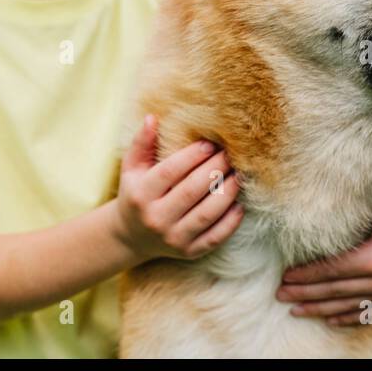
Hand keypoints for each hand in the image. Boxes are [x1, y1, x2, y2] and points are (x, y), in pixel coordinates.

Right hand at [115, 114, 243, 261]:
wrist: (131, 236)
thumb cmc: (136, 193)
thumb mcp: (131, 168)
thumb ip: (141, 143)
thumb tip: (152, 117)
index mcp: (140, 195)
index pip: (170, 172)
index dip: (192, 156)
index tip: (210, 143)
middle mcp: (156, 219)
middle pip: (191, 191)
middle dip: (215, 170)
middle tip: (230, 155)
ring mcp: (173, 238)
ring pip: (207, 214)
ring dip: (227, 192)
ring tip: (238, 175)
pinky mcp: (189, 252)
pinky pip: (215, 237)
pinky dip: (231, 221)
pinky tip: (240, 204)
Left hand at [276, 141, 371, 325]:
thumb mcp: (370, 207)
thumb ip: (342, 224)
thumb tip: (302, 228)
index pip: (330, 272)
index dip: (304, 276)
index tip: (283, 277)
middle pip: (336, 292)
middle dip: (305, 295)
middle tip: (279, 295)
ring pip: (352, 306)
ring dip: (322, 309)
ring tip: (296, 310)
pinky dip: (351, 316)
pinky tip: (332, 319)